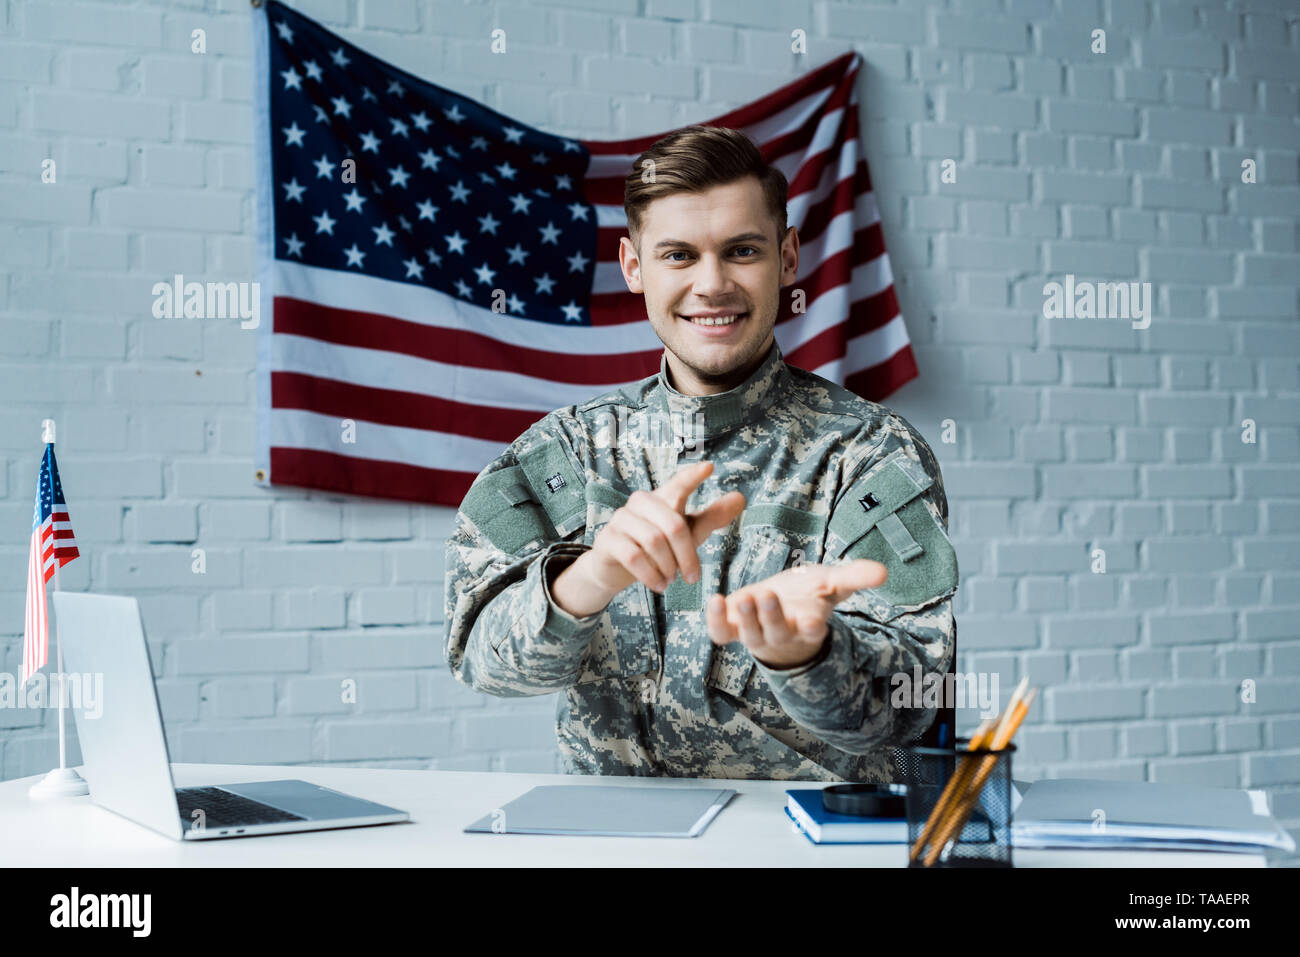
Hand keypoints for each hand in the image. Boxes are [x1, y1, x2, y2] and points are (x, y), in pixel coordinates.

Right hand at [578, 460, 744, 597]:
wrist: (617, 568)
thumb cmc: (658, 547)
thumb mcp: (688, 533)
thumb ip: (712, 517)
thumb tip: (741, 498)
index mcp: (662, 497)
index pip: (679, 483)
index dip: (693, 476)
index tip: (710, 467)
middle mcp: (640, 503)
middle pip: (673, 525)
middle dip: (687, 555)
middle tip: (693, 578)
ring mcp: (621, 519)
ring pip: (654, 542)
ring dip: (668, 567)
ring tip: (673, 580)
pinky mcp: (608, 540)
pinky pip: (634, 557)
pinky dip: (651, 575)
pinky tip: (660, 585)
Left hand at [706, 560, 887, 669]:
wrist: (782, 611)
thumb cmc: (809, 597)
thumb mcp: (832, 584)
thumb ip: (855, 577)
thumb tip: (883, 571)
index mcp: (808, 623)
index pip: (812, 630)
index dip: (811, 626)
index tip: (813, 621)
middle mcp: (782, 633)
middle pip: (776, 632)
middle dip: (771, 617)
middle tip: (766, 597)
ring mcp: (755, 634)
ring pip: (750, 634)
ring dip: (745, 618)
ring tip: (741, 599)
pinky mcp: (732, 629)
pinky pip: (721, 633)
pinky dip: (714, 621)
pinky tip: (713, 600)